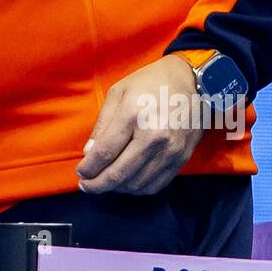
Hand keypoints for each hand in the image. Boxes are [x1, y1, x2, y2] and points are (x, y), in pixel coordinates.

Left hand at [76, 54, 203, 195]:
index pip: (105, 153)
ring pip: (136, 184)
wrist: (191, 81)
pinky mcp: (181, 158)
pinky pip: (156, 185)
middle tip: (86, 185)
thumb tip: (89, 154)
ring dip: (116, 188)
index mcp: (133, 115)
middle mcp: (154, 136)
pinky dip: (137, 189)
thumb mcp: (117, 93)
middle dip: (97, 184)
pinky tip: (126, 183)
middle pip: (119, 174)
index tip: (80, 172)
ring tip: (104, 183)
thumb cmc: (149, 83)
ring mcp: (170, 150)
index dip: (88, 168)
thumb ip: (102, 125)